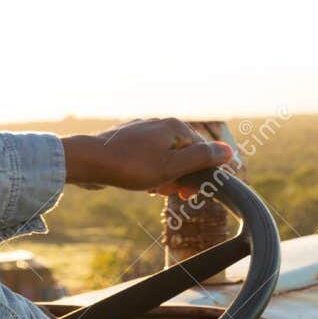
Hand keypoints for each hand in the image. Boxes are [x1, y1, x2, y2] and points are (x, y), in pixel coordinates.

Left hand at [61, 118, 233, 197]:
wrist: (89, 162)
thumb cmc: (132, 165)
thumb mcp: (172, 166)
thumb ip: (201, 158)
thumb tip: (228, 151)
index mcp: (174, 126)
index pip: (202, 150)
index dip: (201, 174)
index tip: (192, 194)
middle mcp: (159, 124)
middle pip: (183, 154)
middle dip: (182, 177)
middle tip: (174, 195)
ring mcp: (142, 132)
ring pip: (165, 158)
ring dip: (166, 177)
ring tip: (156, 189)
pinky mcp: (128, 142)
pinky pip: (149, 158)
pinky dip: (151, 172)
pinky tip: (143, 184)